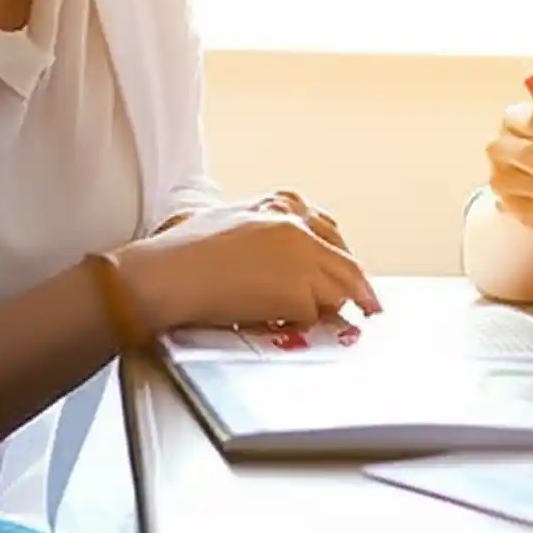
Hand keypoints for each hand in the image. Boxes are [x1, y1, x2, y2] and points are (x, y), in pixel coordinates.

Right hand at [115, 203, 380, 332]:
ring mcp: (303, 258)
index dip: (339, 255)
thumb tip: (267, 248)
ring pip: (341, 288)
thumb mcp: (227, 218)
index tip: (347, 271)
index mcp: (283, 204)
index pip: (328, 230)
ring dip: (339, 307)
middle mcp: (300, 226)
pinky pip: (318, 314)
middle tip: (366, 305)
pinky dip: (311, 324)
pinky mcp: (299, 291)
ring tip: (343, 324)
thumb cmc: (181, 251)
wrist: (167, 274)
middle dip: (355, 285)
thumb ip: (260, 226)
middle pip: (345, 260)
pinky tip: (298, 327)